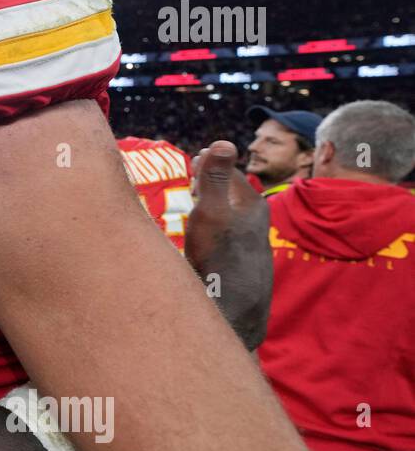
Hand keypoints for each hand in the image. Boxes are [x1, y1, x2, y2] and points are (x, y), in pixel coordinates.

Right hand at [185, 140, 272, 349]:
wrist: (234, 309)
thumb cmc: (220, 256)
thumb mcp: (211, 211)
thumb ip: (215, 176)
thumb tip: (225, 141)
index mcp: (250, 203)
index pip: (228, 171)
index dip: (209, 163)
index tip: (194, 158)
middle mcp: (256, 222)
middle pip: (231, 194)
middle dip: (212, 185)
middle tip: (195, 178)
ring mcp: (251, 245)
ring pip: (230, 218)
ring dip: (213, 210)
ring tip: (197, 208)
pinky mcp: (243, 265)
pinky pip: (227, 238)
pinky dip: (214, 231)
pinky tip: (204, 244)